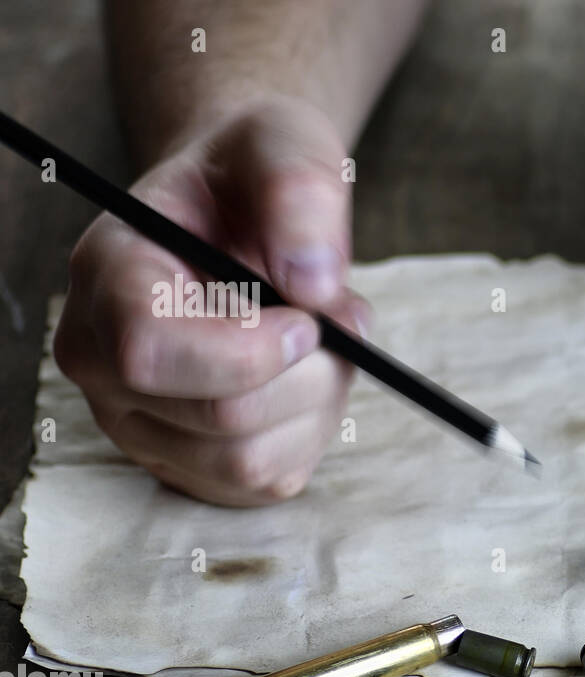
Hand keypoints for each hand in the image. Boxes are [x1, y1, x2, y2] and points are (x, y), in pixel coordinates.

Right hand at [54, 97, 368, 505]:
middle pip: (221, 418)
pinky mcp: (189, 462)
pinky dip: (311, 431)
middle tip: (340, 316)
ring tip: (324, 340)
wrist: (242, 208)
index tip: (309, 317)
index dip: (249, 350)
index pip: (150, 351)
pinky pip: (267, 482)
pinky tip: (307, 378)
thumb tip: (315, 284)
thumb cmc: (253, 177)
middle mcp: (102, 360)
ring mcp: (140, 421)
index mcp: (107, 275)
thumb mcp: (283, 144)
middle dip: (310, 374)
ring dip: (317, 403)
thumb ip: (298, 190)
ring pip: (250, 462)